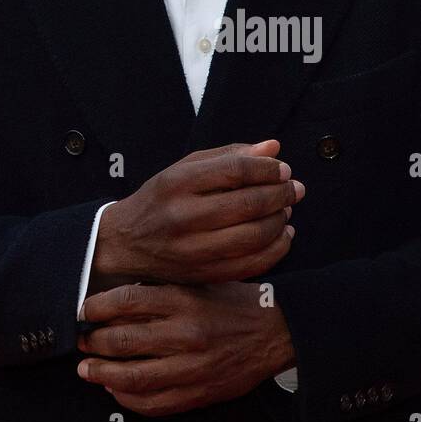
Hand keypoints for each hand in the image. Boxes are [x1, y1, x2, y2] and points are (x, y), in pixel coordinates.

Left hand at [76, 281, 294, 415]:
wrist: (278, 334)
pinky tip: (116, 390)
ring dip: (101, 374)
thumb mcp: (201, 285)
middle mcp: (186, 334)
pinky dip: (127, 398)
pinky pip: (152, 403)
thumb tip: (116, 301)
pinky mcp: (198, 393)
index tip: (84, 311)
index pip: (126, 301)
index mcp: (186, 301)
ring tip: (88, 369)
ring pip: (131, 377)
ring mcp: (192, 367)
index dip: (97, 307)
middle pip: (121, 341)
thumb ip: (163, 292)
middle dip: (92, 343)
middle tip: (82, 342)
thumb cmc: (237, 306)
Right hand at [89, 139, 303, 290]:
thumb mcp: (185, 169)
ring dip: (280, 221)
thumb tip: (274, 148)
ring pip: (254, 236)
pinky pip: (252, 264)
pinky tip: (283, 235)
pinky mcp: (203, 274)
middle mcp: (183, 216)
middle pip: (248, 204)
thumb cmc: (162, 199)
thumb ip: (229, 156)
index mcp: (177, 183)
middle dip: (281, 194)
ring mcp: (192, 250)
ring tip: (286, 210)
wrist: (125, 244)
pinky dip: (276, 249)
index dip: (268, 169)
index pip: (236, 170)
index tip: (284, 169)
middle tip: (295, 189)